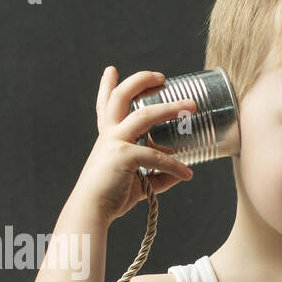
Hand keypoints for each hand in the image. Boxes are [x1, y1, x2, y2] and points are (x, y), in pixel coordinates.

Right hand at [69, 67, 195, 225]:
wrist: (91, 211)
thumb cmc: (110, 197)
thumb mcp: (136, 182)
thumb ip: (156, 175)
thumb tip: (182, 173)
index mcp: (107, 137)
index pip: (105, 106)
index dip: (107, 86)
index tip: (111, 71)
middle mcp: (109, 135)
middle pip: (121, 96)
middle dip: (141, 81)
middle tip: (161, 76)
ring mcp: (115, 142)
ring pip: (145, 115)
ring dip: (170, 108)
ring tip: (190, 106)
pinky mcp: (124, 156)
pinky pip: (157, 158)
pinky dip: (175, 166)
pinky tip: (187, 174)